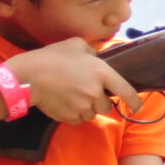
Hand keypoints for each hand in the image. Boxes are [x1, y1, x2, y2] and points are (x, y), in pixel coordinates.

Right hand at [8, 38, 143, 123]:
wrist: (28, 77)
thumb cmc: (52, 58)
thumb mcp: (76, 45)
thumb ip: (92, 52)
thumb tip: (97, 57)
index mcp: (102, 73)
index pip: (127, 92)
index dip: (135, 102)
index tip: (137, 107)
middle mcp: (96, 93)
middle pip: (107, 106)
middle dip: (100, 101)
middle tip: (85, 91)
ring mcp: (83, 107)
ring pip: (92, 114)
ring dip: (86, 108)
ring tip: (71, 95)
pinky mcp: (70, 117)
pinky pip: (77, 119)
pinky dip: (73, 114)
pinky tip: (63, 102)